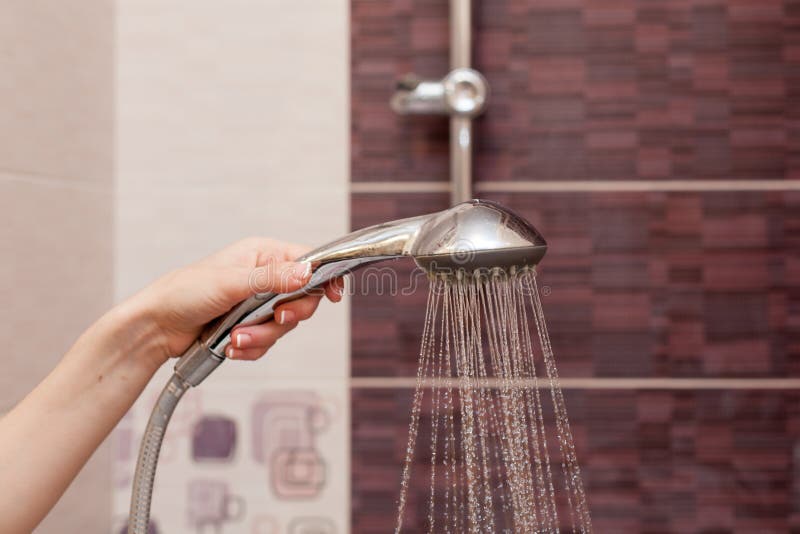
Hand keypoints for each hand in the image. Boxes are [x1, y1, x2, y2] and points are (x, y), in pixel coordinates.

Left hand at [130, 237, 342, 365]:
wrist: (155, 327)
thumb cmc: (184, 293)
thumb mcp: (230, 283)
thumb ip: (271, 279)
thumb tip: (307, 273)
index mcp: (262, 255)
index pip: (307, 261)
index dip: (323, 278)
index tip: (333, 295)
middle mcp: (264, 278)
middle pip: (302, 299)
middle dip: (285, 317)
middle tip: (275, 319)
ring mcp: (256, 304)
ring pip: (284, 326)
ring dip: (261, 337)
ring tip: (235, 339)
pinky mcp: (248, 327)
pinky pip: (267, 342)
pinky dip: (251, 348)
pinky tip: (231, 347)